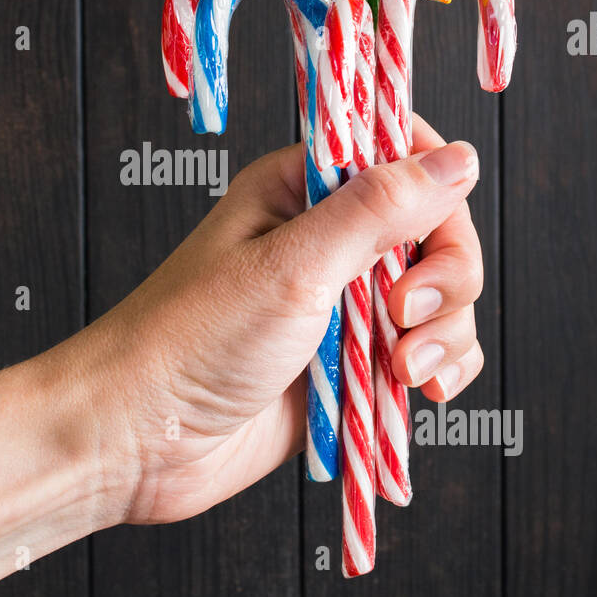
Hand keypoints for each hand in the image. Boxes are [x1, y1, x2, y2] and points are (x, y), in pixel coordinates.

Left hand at [78, 115, 485, 526]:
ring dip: (443, 333)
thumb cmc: (191, 341)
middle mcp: (325, 241)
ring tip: (402, 371)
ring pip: (438, 299)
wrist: (138, 439)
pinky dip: (438, 370)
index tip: (436, 230)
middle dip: (445, 275)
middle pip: (435, 232)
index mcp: (300, 189)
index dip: (435, 187)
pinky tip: (423, 392)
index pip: (401, 156)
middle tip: (404, 314)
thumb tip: (459, 159)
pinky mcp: (349, 366)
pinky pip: (424, 354)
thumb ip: (378, 211)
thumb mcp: (291, 266)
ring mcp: (340, 306)